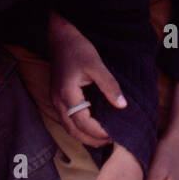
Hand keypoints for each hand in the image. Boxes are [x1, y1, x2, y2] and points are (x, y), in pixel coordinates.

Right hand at [47, 14, 119, 147]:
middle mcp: (58, 101)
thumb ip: (109, 86)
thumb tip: (122, 105)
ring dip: (84, 136)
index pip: (83, 123)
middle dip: (91, 140)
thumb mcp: (96, 65)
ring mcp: (55, 101)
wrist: (59, 38)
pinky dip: (78, 128)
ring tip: (102, 138)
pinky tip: (91, 127)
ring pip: (68, 128)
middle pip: (73, 131)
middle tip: (111, 142)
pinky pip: (67, 120)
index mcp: (67, 94)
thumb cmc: (77, 49)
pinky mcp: (57, 98)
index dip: (99, 132)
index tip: (114, 135)